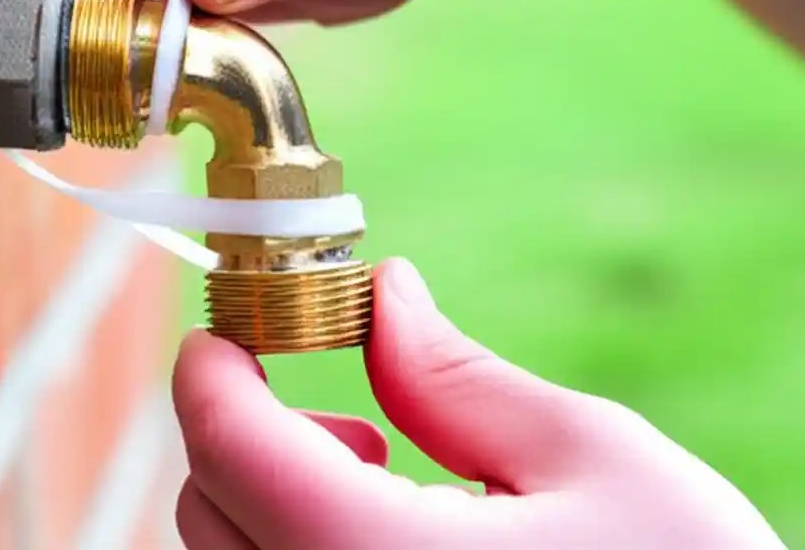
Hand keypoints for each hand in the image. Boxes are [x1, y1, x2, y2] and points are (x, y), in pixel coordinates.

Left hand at [171, 259, 784, 548]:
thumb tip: (387, 295)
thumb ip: (460, 378)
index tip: (239, 328)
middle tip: (357, 421)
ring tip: (393, 491)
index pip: (222, 443)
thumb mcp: (597, 463)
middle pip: (207, 508)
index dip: (213, 364)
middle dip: (253, 435)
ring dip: (273, 504)